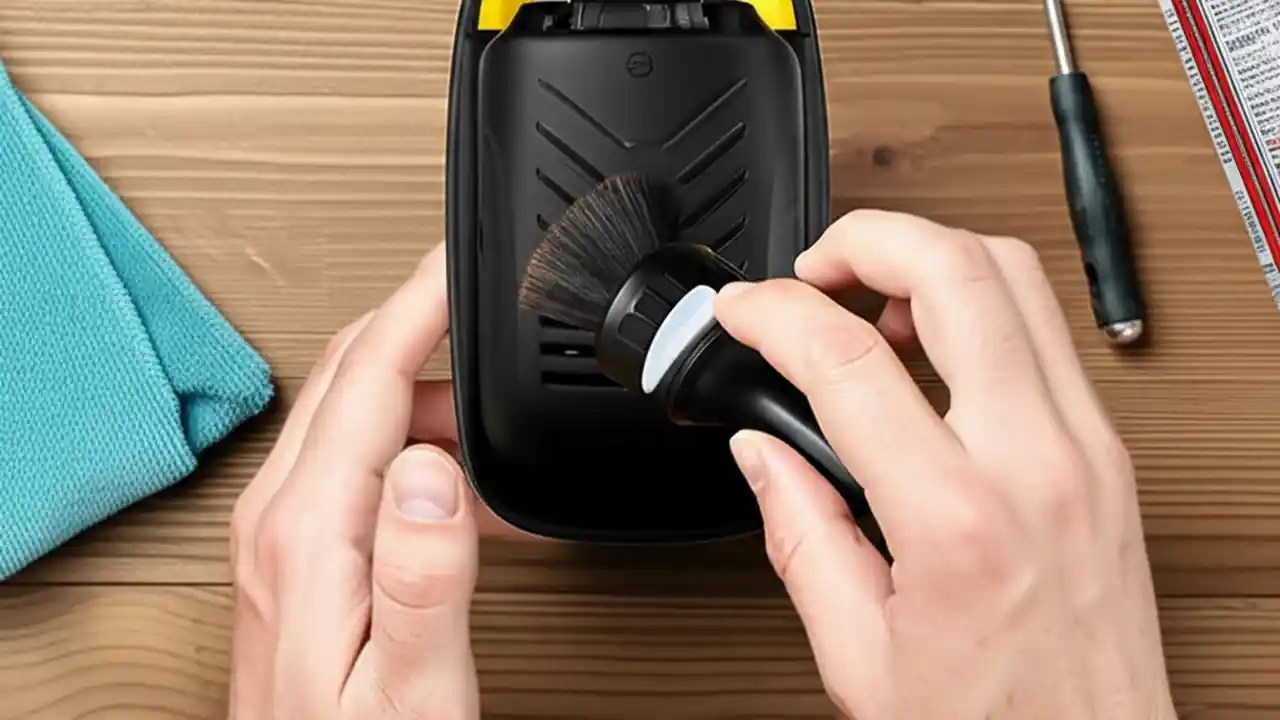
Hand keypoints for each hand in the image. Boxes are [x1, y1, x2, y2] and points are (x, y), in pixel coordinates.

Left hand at [227, 244, 479, 719]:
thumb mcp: (414, 682)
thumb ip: (424, 572)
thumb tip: (431, 466)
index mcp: (308, 531)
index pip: (365, 375)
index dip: (416, 305)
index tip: (457, 261)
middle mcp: (279, 517)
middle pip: (347, 373)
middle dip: (418, 326)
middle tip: (482, 307)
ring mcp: (281, 531)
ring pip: (350, 410)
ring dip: (421, 392)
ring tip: (492, 417)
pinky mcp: (296, 550)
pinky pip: (350, 457)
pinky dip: (409, 441)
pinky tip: (459, 483)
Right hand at [715, 211, 1175, 718]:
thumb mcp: (860, 653)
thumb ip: (801, 535)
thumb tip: (762, 451)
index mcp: (956, 519)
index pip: (847, 358)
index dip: (773, 312)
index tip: (741, 311)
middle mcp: (1038, 463)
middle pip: (959, 269)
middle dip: (868, 237)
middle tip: (813, 269)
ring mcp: (1089, 448)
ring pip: (1017, 277)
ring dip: (931, 258)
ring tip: (868, 300)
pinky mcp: (1110, 453)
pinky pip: (1046, 330)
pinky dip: (979, 303)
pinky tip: (931, 345)